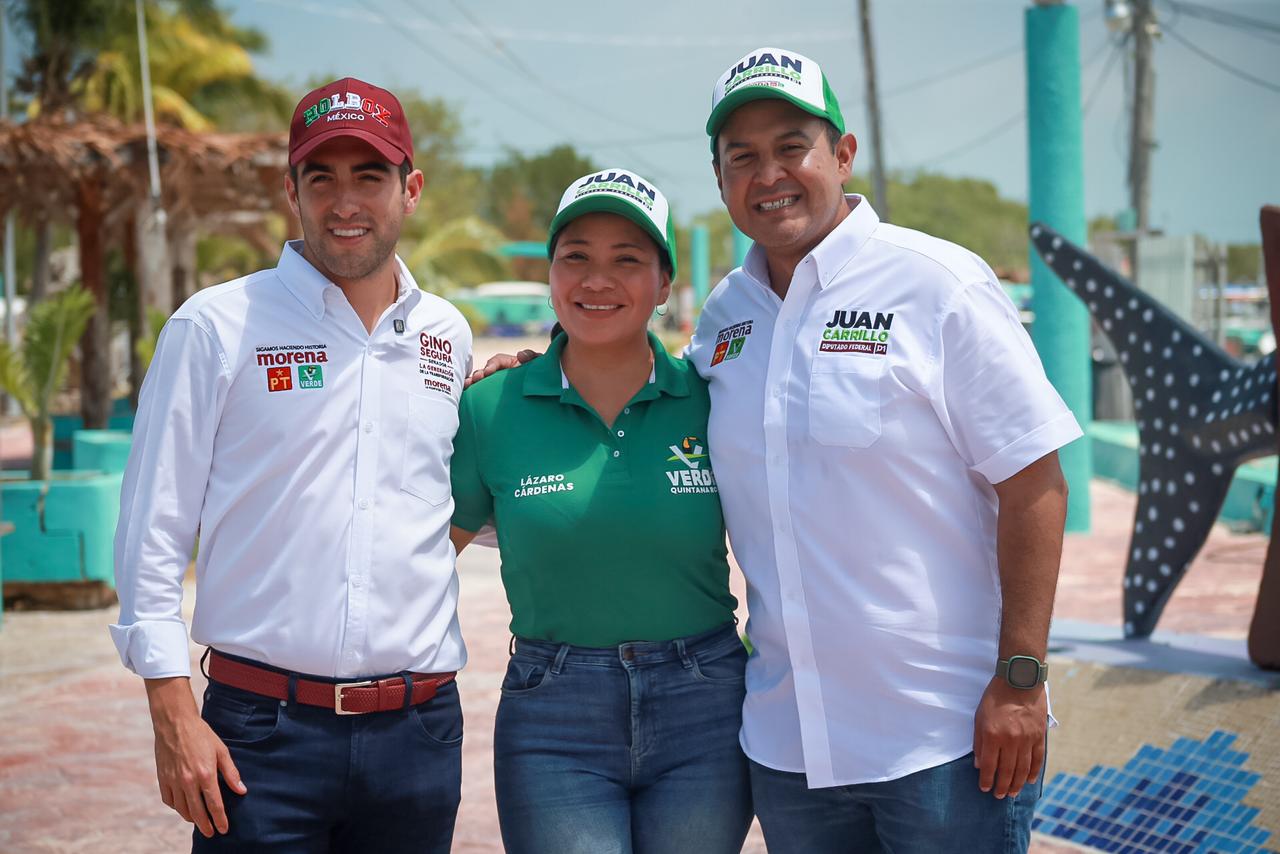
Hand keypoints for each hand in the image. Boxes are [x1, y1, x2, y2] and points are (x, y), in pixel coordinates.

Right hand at [146, 677, 246, 837]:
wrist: (175, 723)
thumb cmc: (201, 735)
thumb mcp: (222, 751)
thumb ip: (231, 773)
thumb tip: (241, 791)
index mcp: (205, 774)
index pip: (214, 804)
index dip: (220, 819)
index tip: (224, 829)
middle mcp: (188, 781)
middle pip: (197, 812)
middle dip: (205, 825)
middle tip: (211, 833)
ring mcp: (173, 781)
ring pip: (182, 809)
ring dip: (191, 818)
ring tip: (199, 821)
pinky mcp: (162, 779)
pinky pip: (169, 800)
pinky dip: (177, 807)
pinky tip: (183, 807)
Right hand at [465, 349, 539, 387]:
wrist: (544, 392)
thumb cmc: (540, 375)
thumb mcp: (539, 364)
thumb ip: (532, 356)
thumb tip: (520, 355)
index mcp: (510, 364)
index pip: (497, 361)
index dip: (491, 365)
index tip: (488, 372)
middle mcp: (501, 373)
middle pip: (485, 371)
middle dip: (479, 374)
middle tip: (476, 380)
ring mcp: (497, 384)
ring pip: (481, 381)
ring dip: (473, 383)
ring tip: (467, 386)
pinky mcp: (494, 394)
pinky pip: (482, 392)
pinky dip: (473, 392)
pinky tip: (466, 395)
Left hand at [972, 676, 1046, 798]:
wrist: (1020, 680)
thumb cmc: (995, 697)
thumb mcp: (979, 716)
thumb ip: (979, 741)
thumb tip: (979, 764)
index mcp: (993, 735)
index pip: (989, 765)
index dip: (987, 779)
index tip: (984, 788)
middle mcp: (1010, 740)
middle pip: (1006, 770)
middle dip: (1002, 786)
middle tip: (999, 796)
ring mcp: (1027, 739)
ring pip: (1022, 769)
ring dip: (1016, 784)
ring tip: (1012, 793)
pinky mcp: (1039, 736)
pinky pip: (1037, 759)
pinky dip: (1033, 772)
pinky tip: (1028, 780)